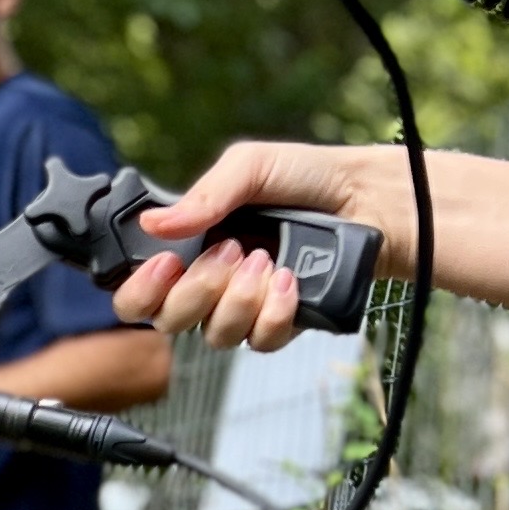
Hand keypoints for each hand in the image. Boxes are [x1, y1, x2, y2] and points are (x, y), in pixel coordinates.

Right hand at [111, 141, 413, 351]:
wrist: (369, 199)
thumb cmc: (309, 177)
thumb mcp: (250, 167)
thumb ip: (201, 196)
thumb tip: (152, 223)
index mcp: (190, 249)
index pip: (139, 295)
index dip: (141, 290)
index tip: (166, 264)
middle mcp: (210, 286)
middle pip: (169, 322)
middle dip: (197, 289)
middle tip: (231, 250)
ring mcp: (245, 310)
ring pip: (214, 336)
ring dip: (238, 298)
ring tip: (267, 260)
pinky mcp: (281, 325)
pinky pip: (259, 342)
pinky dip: (273, 314)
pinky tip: (289, 281)